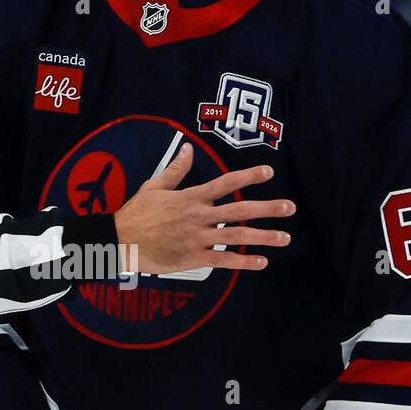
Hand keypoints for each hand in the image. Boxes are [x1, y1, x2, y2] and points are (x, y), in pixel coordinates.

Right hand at [114, 143, 293, 274]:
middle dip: (267, 209)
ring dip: (263, 237)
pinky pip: (223, 260)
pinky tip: (262, 262)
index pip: (226, 183)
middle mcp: (199, 216)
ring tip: (285, 237)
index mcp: (191, 196)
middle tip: (290, 208)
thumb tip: (187, 148)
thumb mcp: (154, 186)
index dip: (249, 176)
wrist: (120, 240)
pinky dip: (243, 262)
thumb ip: (175, 169)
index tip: (269, 171)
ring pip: (236, 237)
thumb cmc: (136, 213)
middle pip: (239, 210)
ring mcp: (198, 238)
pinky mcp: (193, 258)